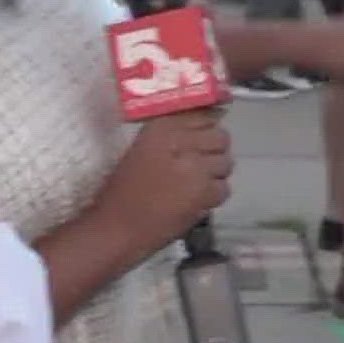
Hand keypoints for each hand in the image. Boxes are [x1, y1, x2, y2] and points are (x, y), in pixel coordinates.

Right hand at [90, 109, 231, 250]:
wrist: (117, 227)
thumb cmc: (124, 189)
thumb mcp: (143, 149)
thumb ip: (173, 135)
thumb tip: (208, 124)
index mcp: (161, 127)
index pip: (203, 115)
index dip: (207, 128)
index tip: (203, 140)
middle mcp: (181, 141)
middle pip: (220, 137)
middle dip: (215, 151)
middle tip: (202, 165)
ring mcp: (195, 167)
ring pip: (226, 163)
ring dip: (216, 174)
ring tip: (197, 184)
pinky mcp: (203, 193)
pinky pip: (224, 188)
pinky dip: (214, 196)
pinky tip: (196, 200)